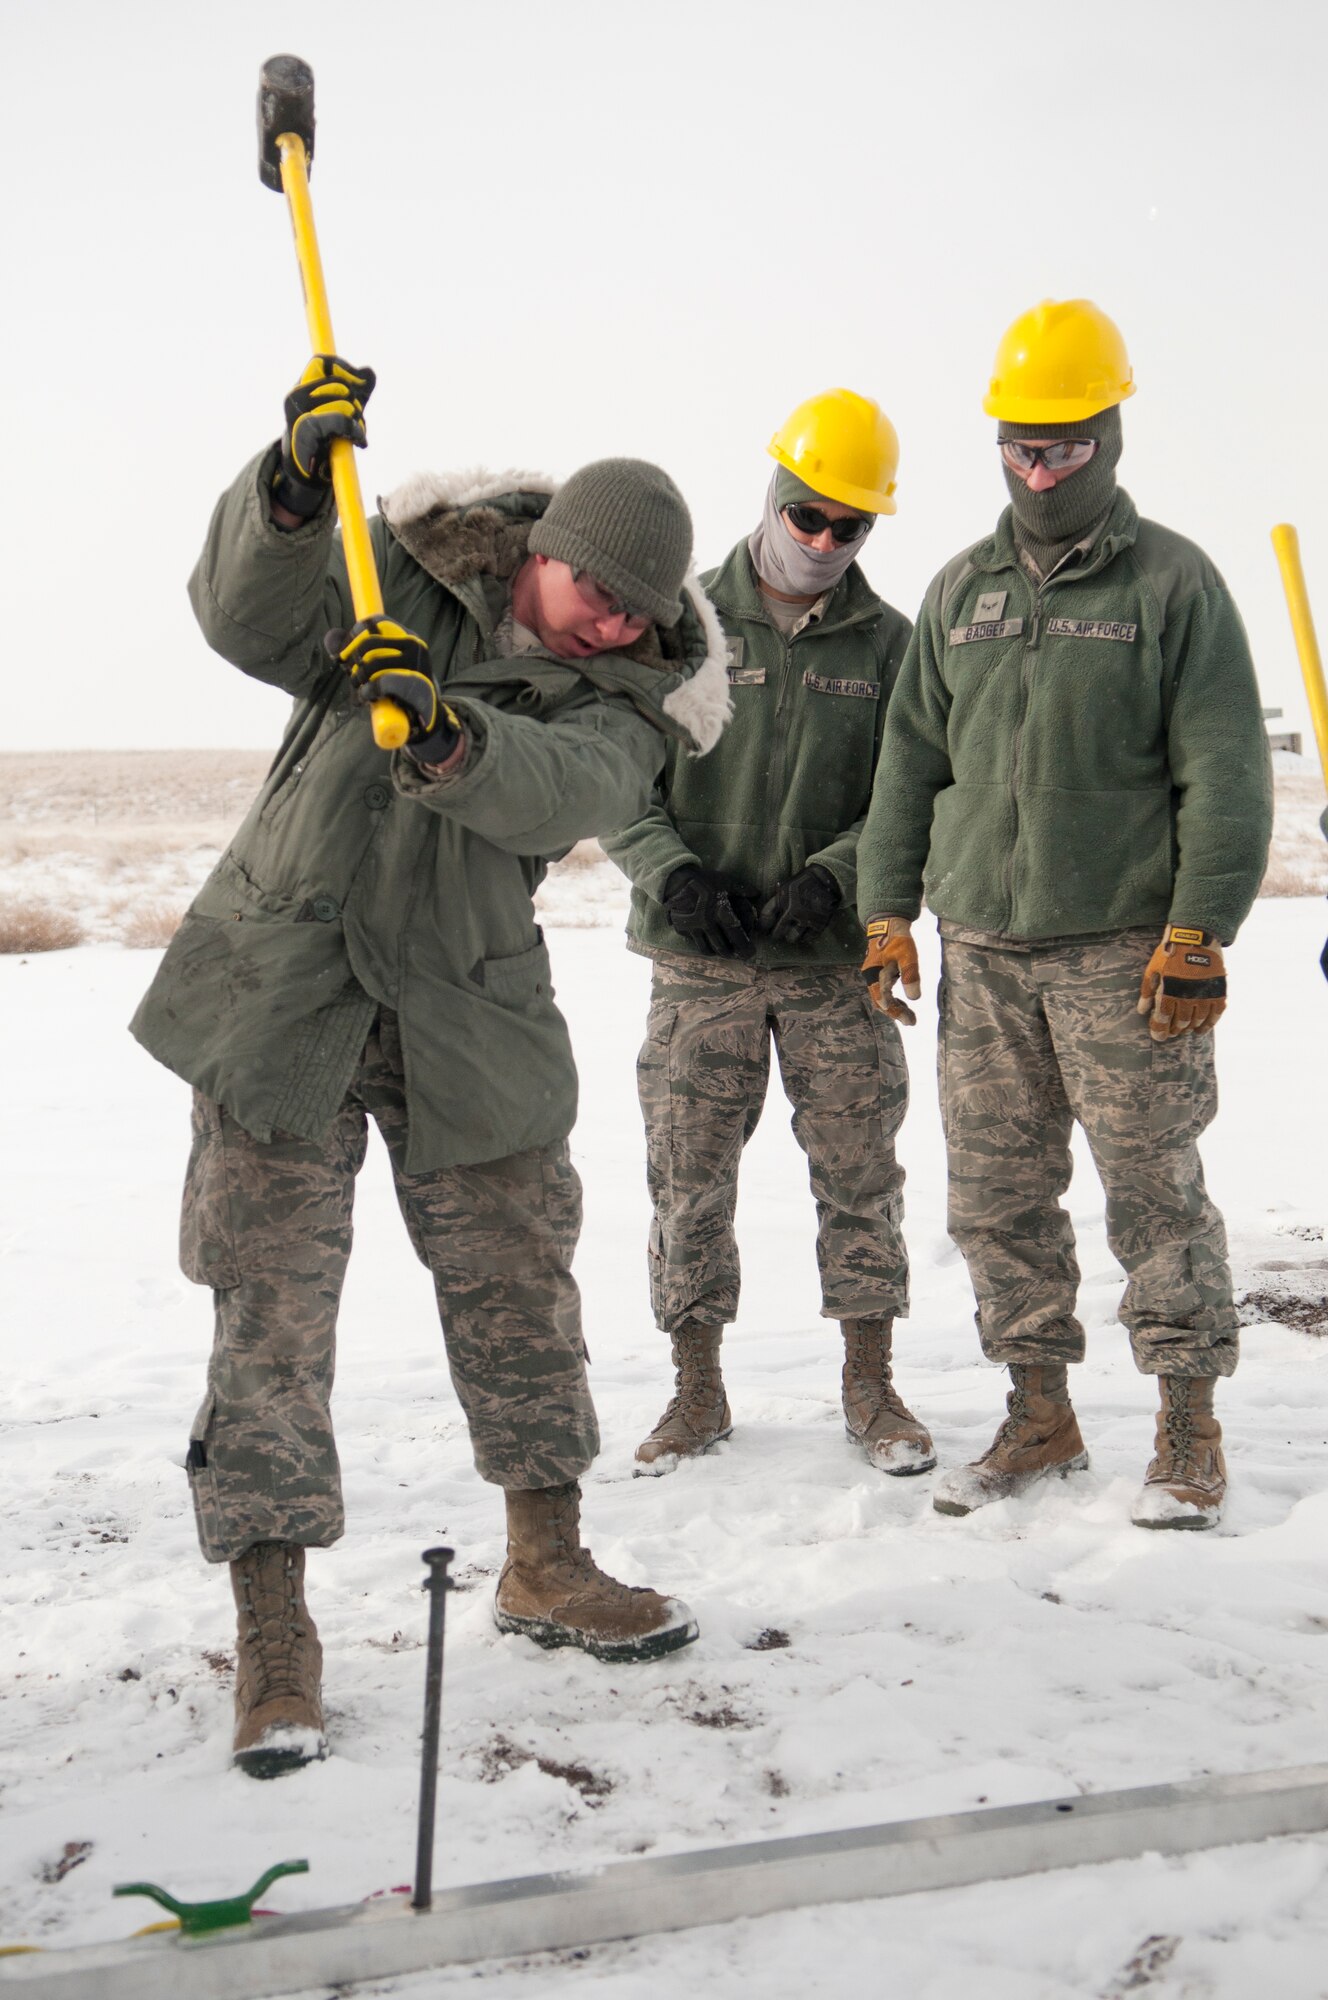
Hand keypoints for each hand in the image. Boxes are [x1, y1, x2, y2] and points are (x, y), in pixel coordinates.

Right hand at [274, 355, 375, 517]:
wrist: (307, 472)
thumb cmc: (324, 438)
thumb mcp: (341, 409)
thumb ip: (356, 389)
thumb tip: (368, 372)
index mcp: (301, 387)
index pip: (323, 362)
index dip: (345, 370)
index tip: (360, 386)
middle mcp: (296, 397)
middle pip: (340, 384)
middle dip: (356, 402)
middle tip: (354, 418)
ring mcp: (298, 414)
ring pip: (344, 403)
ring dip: (357, 419)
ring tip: (353, 433)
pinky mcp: (307, 432)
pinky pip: (341, 421)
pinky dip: (355, 431)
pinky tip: (359, 441)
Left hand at [326, 619, 461, 759]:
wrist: (428, 714)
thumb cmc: (402, 685)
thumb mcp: (384, 662)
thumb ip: (357, 649)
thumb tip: (330, 638)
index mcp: (408, 635)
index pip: (375, 622)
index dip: (353, 636)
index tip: (345, 653)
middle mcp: (414, 646)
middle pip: (368, 644)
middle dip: (353, 660)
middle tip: (352, 674)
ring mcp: (415, 665)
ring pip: (371, 665)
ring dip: (357, 678)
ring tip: (358, 687)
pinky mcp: (413, 685)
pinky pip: (379, 683)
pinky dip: (366, 692)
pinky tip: (365, 698)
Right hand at [662, 866, 756, 957]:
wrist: (676, 880)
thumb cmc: (704, 880)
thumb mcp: (726, 881)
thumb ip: (742, 889)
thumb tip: (757, 894)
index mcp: (721, 914)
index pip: (737, 937)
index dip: (746, 948)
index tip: (751, 952)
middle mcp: (708, 925)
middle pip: (722, 948)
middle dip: (732, 954)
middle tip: (738, 956)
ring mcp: (694, 929)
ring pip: (707, 949)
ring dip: (717, 953)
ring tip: (722, 952)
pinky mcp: (682, 929)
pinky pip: (694, 942)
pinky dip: (702, 945)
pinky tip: (706, 943)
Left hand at [758, 865, 840, 945]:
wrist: (827, 879)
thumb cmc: (803, 882)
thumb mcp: (785, 887)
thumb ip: (776, 901)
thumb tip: (765, 919)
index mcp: (782, 899)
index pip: (766, 918)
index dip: (763, 925)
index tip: (765, 928)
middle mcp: (793, 910)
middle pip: (778, 932)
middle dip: (776, 933)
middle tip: (778, 933)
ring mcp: (806, 918)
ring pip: (792, 938)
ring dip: (790, 936)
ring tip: (791, 933)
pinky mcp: (819, 924)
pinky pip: (807, 938)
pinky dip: (804, 937)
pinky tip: (804, 932)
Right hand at [861, 916, 920, 1025]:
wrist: (888, 923)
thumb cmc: (897, 938)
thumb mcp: (907, 955)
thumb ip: (910, 975)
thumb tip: (915, 998)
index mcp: (875, 974)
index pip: (884, 999)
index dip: (895, 1011)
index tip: (909, 1020)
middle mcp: (871, 977)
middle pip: (880, 1001)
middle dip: (895, 1012)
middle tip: (911, 1021)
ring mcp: (873, 974)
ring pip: (881, 996)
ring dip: (894, 1006)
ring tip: (909, 1015)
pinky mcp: (878, 972)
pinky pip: (883, 990)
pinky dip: (893, 998)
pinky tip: (903, 1001)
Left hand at [1137, 925, 1226, 1038]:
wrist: (1195, 937)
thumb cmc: (1170, 953)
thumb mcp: (1152, 970)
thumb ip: (1147, 992)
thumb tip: (1142, 1011)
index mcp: (1169, 992)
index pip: (1163, 1019)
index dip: (1160, 1031)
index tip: (1158, 1037)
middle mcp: (1187, 997)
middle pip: (1181, 1022)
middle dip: (1175, 1029)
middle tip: (1172, 1032)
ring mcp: (1204, 995)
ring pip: (1197, 1020)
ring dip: (1190, 1028)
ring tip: (1185, 1030)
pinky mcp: (1218, 991)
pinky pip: (1215, 1014)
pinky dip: (1208, 1024)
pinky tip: (1202, 1029)